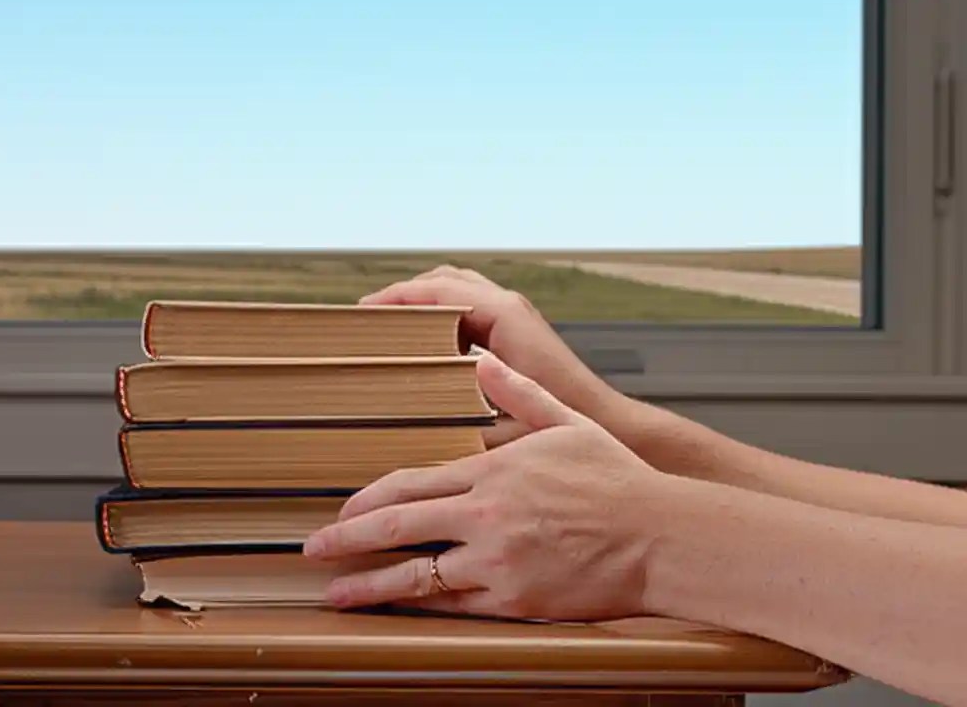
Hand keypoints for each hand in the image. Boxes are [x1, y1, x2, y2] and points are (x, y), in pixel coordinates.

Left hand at [303, 353, 667, 620]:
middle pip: (398, 526)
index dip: (369, 499)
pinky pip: (452, 606)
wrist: (661, 537)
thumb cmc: (617, 480)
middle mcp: (485, 516)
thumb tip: (481, 362)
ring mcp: (496, 561)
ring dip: (367, 583)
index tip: (344, 508)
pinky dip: (416, 607)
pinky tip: (392, 611)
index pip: (410, 483)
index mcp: (491, 471)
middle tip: (313, 547)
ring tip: (333, 592)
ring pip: (415, 574)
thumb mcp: (566, 423)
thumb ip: (518, 394)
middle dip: (347, 538)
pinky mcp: (513, 599)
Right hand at [361, 265, 635, 447]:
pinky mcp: (517, 330)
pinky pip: (469, 307)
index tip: (363, 312)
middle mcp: (508, 305)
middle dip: (403, 294)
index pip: (434, 290)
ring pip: (457, 290)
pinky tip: (424, 346)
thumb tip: (402, 412)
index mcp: (500, 315)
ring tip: (389, 327)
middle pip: (443, 280)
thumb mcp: (496, 420)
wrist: (609, 425)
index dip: (393, 298)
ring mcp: (514, 315)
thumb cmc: (560, 423)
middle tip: (369, 317)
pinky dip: (441, 314)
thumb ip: (450, 410)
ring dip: (422, 302)